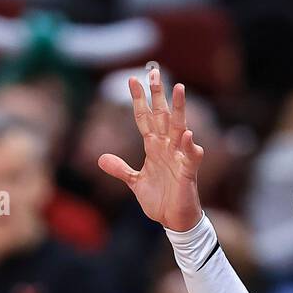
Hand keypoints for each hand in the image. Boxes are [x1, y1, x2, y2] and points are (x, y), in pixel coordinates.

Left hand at [97, 68, 203, 231]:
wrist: (173, 220)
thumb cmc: (159, 199)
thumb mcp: (135, 182)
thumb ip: (120, 169)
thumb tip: (100, 159)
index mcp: (153, 147)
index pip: (145, 118)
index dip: (138, 100)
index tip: (132, 80)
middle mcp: (167, 147)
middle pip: (162, 115)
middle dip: (158, 94)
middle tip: (154, 72)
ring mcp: (178, 157)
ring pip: (180, 128)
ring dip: (179, 109)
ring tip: (178, 89)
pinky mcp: (188, 172)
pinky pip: (191, 157)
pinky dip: (190, 147)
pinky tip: (188, 136)